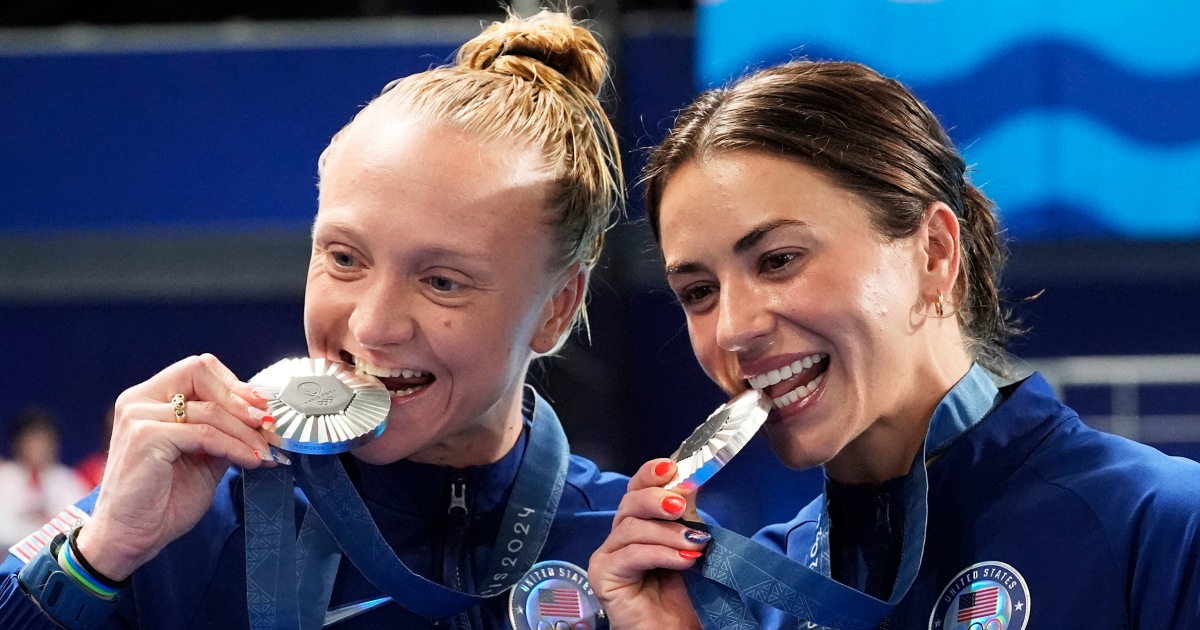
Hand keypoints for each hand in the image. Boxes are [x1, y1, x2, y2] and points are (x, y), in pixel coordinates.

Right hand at [75, 354, 278, 580]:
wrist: (130, 538)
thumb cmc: (163, 500)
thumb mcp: (202, 457)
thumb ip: (222, 432)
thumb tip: (262, 419)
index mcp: (149, 398)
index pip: (198, 369)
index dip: (234, 384)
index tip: (263, 405)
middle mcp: (139, 400)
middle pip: (201, 373)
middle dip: (242, 400)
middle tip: (269, 424)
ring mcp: (139, 416)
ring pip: (210, 410)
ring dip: (246, 432)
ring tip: (266, 451)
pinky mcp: (145, 437)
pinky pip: (205, 434)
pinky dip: (234, 447)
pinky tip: (250, 460)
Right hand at [589, 459, 705, 629]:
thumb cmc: (685, 593)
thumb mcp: (690, 544)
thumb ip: (686, 514)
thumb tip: (690, 476)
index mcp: (638, 523)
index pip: (637, 488)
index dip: (651, 474)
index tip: (673, 466)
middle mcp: (619, 536)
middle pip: (630, 503)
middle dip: (658, 498)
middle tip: (682, 504)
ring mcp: (608, 555)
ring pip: (631, 527)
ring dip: (668, 533)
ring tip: (695, 545)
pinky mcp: (603, 575)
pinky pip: (630, 554)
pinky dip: (660, 553)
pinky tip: (684, 561)